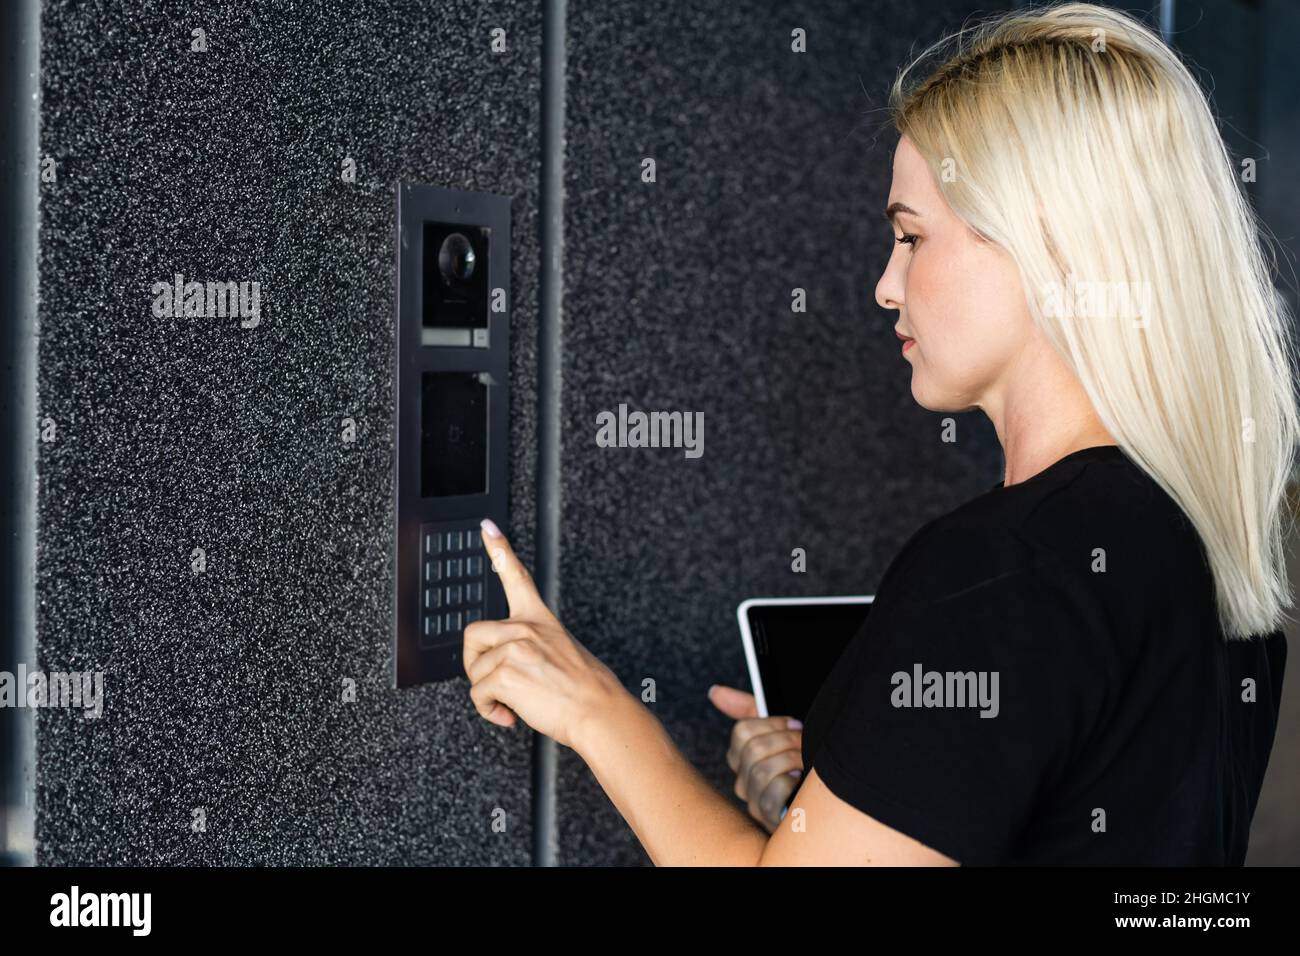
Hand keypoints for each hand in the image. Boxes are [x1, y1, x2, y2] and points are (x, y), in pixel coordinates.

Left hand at [463, 519, 631, 749]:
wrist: (599, 712)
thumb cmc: (585, 690)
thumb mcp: (562, 651)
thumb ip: (531, 647)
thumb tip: (506, 666)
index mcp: (540, 619)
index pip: (516, 576)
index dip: (499, 549)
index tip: (486, 527)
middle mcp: (525, 628)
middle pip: (472, 634)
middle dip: (475, 663)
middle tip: (496, 683)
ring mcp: (515, 648)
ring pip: (475, 670)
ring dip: (489, 694)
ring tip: (515, 702)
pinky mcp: (506, 673)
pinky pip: (478, 693)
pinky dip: (488, 710)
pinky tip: (510, 714)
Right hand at [709, 684, 804, 832]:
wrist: (828, 795)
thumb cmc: (800, 759)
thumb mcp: (778, 731)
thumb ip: (748, 709)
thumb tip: (714, 691)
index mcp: (742, 757)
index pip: (742, 731)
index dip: (773, 724)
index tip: (796, 725)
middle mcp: (742, 781)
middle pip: (752, 749)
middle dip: (786, 741)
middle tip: (805, 742)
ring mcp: (753, 802)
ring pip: (760, 771)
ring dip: (790, 761)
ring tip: (805, 762)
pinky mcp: (768, 820)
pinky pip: (770, 797)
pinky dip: (788, 784)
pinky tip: (799, 782)